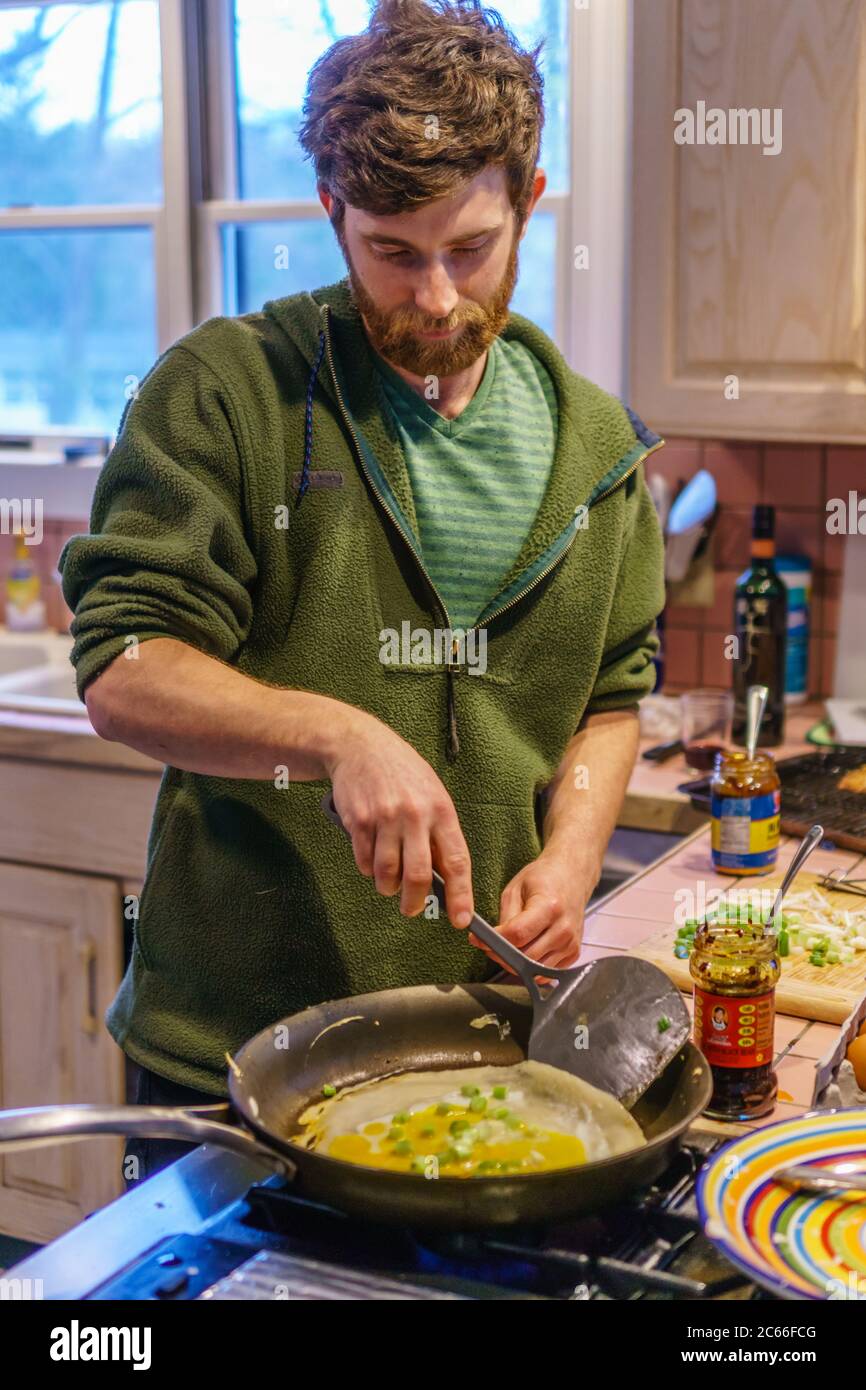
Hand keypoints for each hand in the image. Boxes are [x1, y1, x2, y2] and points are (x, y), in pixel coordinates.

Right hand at [326, 708, 473, 927]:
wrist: (360, 746)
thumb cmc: (402, 774)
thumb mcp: (431, 794)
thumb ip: (438, 833)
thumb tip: (444, 878)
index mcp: (441, 810)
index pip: (456, 861)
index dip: (460, 895)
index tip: (462, 919)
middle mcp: (414, 815)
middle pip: (419, 876)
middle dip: (415, 903)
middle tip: (412, 909)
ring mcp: (385, 818)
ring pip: (388, 874)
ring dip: (388, 888)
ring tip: (390, 884)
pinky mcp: (358, 821)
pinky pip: (365, 862)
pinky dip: (369, 870)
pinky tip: (372, 860)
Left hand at [473, 851, 587, 973]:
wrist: (572, 875)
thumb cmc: (543, 879)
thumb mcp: (516, 889)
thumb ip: (505, 918)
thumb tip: (490, 941)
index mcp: (549, 907)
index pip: (517, 935)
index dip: (494, 941)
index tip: (478, 939)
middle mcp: (563, 928)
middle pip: (526, 956)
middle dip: (502, 955)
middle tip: (490, 946)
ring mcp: (571, 943)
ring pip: (535, 969)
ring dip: (516, 964)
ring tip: (507, 948)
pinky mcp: (573, 953)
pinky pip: (546, 972)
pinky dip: (531, 968)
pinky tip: (525, 951)